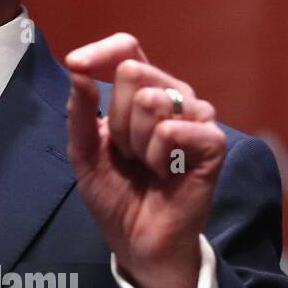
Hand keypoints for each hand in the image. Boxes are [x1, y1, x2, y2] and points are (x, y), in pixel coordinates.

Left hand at [64, 33, 226, 287]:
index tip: (74, 64)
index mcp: (141, 92)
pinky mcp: (213, 144)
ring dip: (136, 141)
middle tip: (126, 152)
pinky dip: (158, 155)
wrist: (136, 238)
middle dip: (116, 118)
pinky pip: (175, 129)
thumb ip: (79, 112)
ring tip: (146, 165)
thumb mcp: (83, 151)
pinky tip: (165, 173)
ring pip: (152, 101)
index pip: (128, 48)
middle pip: (133, 73)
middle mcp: (172, 97)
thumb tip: (76, 73)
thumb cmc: (114, 193)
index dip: (101, 51)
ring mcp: (196, 118)